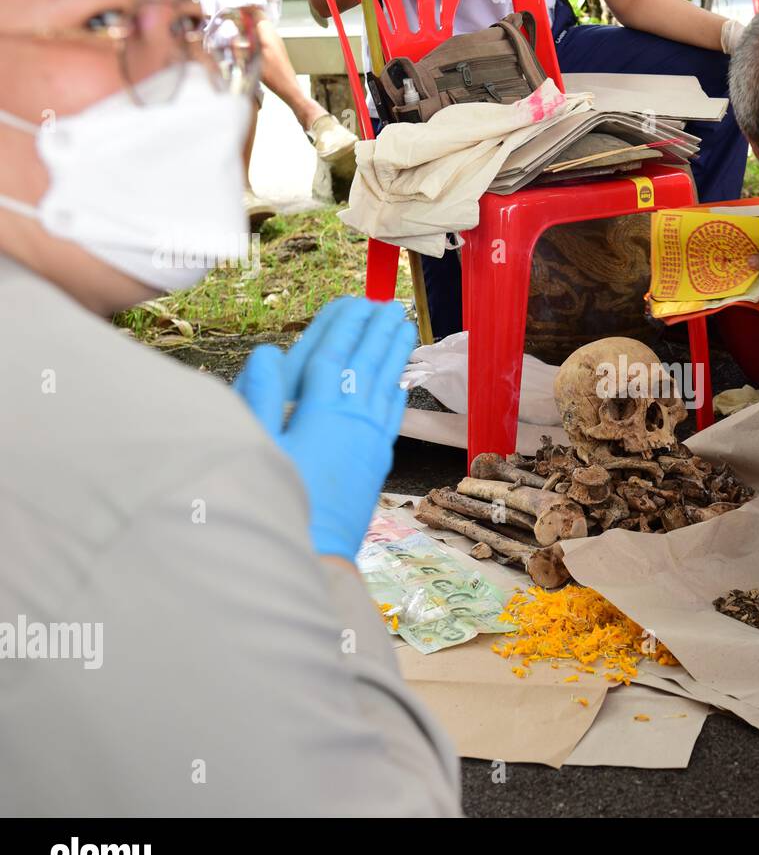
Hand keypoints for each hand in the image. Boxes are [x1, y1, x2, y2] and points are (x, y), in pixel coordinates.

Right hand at [235, 297, 414, 559]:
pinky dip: (397, 392)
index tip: (356, 300)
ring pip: (386, 384)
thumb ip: (261, 396)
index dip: (345, 324)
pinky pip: (393, 416)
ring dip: (394, 353)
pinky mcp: (378, 463)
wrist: (313, 554)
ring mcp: (371, 441)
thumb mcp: (257, 446)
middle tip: (389, 303)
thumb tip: (269, 352)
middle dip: (377, 330)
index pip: (335, 354)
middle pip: (368, 362)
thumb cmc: (274, 501)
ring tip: (404, 327)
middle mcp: (354, 419)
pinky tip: (401, 381)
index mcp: (322, 411)